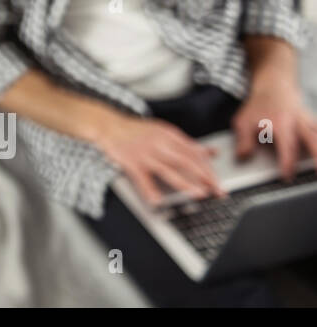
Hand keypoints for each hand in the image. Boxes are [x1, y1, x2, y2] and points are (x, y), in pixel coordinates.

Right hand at [95, 111, 225, 204]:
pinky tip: (157, 201)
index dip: (208, 169)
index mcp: (169, 135)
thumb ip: (187, 144)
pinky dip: (149, 190)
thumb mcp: (164, 131)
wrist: (108, 125)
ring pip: (167, 169)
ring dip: (184, 182)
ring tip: (198, 194)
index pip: (194, 153)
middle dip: (203, 177)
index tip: (218, 183)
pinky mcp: (130, 162)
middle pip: (186, 161)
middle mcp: (159, 144)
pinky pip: (142, 178)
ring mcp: (145, 154)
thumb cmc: (137, 131)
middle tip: (216, 191)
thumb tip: (211, 152)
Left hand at [232, 67, 316, 180]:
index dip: (287, 163)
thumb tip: (243, 157)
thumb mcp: (243, 121)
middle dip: (316, 157)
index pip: (286, 146)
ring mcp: (307, 122)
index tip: (287, 176)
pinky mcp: (313, 122)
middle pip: (312, 140)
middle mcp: (297, 123)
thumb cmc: (259, 105)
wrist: (274, 85)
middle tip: (316, 173)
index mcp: (280, 123)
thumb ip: (244, 141)